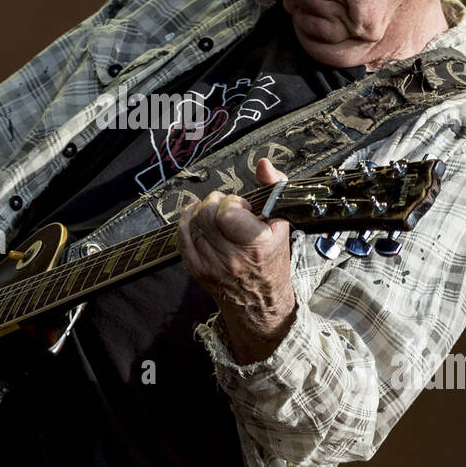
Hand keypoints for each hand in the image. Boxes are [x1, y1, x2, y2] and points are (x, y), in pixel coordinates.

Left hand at [178, 158, 296, 363]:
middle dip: (216, 202)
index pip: (227, 212)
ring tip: (217, 215)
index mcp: (257, 245)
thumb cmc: (273, 258)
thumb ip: (275, 187)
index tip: (243, 209)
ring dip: (203, 212)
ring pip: (194, 223)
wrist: (261, 303)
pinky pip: (182, 237)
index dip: (233, 204)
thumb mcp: (283, 223)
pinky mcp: (197, 269)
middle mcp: (232, 257)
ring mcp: (211, 265)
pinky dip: (187, 222)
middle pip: (207, 214)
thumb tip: (263, 164)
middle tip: (228, 208)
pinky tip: (196, 217)